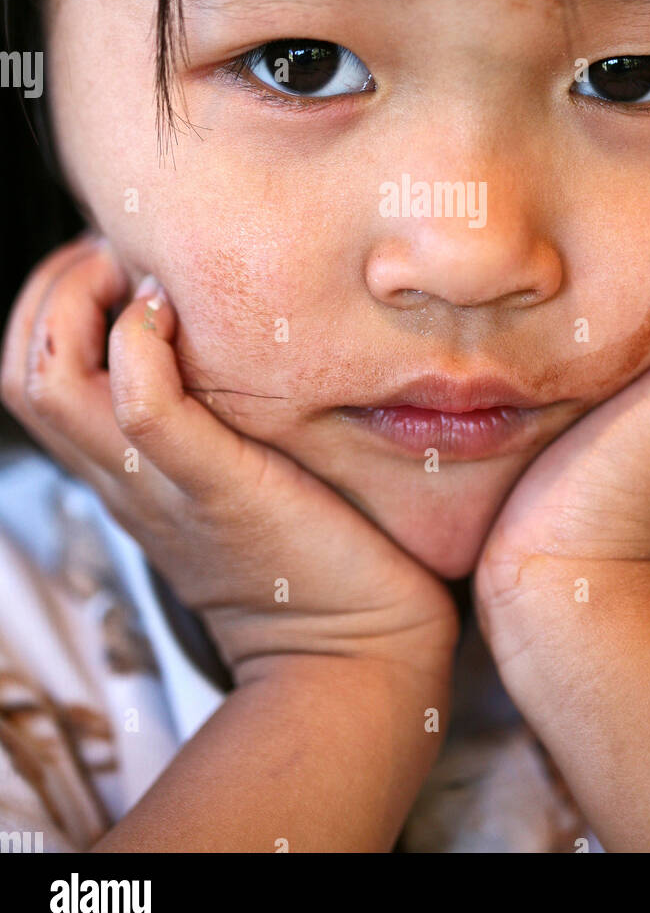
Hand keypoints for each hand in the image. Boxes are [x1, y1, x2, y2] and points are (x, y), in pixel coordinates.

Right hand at [0, 235, 458, 679]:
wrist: (354, 655)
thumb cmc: (315, 552)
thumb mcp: (238, 472)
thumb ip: (217, 421)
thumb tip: (227, 344)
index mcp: (122, 467)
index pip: (27, 369)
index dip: (50, 300)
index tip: (118, 263)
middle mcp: (122, 473)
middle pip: (20, 365)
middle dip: (53, 286)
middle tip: (124, 258)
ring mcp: (159, 481)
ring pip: (49, 378)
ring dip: (81, 301)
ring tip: (147, 280)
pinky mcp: (218, 486)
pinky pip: (144, 405)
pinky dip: (142, 343)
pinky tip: (178, 314)